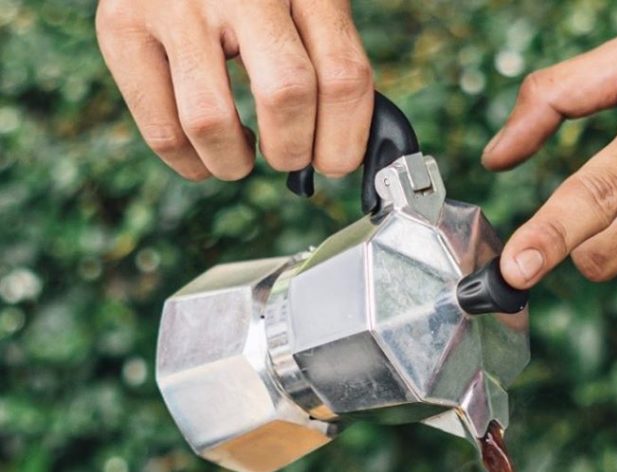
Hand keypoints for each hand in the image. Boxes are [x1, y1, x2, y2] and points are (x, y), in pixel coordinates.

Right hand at [96, 0, 372, 180]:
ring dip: (233, 163)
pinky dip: (190, 161)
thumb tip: (340, 151)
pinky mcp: (123, 22)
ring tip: (240, 155)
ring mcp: (176, 3)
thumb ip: (328, 61)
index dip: (345, 139)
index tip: (335, 161)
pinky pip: (162, 128)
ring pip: (211, 121)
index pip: (342, 75)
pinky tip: (204, 150)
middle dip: (292, 151)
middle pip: (285, 95)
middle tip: (288, 157)